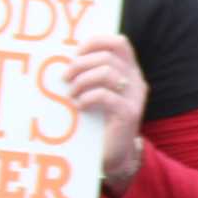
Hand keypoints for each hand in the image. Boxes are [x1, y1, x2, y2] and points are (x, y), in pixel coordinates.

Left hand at [69, 34, 148, 188]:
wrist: (115, 155)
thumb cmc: (98, 122)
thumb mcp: (96, 93)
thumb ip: (90, 75)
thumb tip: (62, 60)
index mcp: (129, 71)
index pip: (119, 42)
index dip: (95, 43)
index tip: (75, 54)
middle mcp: (136, 80)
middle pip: (108, 56)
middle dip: (81, 64)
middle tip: (65, 78)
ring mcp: (134, 96)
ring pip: (107, 72)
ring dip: (81, 81)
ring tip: (72, 94)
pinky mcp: (128, 113)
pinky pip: (105, 96)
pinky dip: (87, 98)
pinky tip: (79, 107)